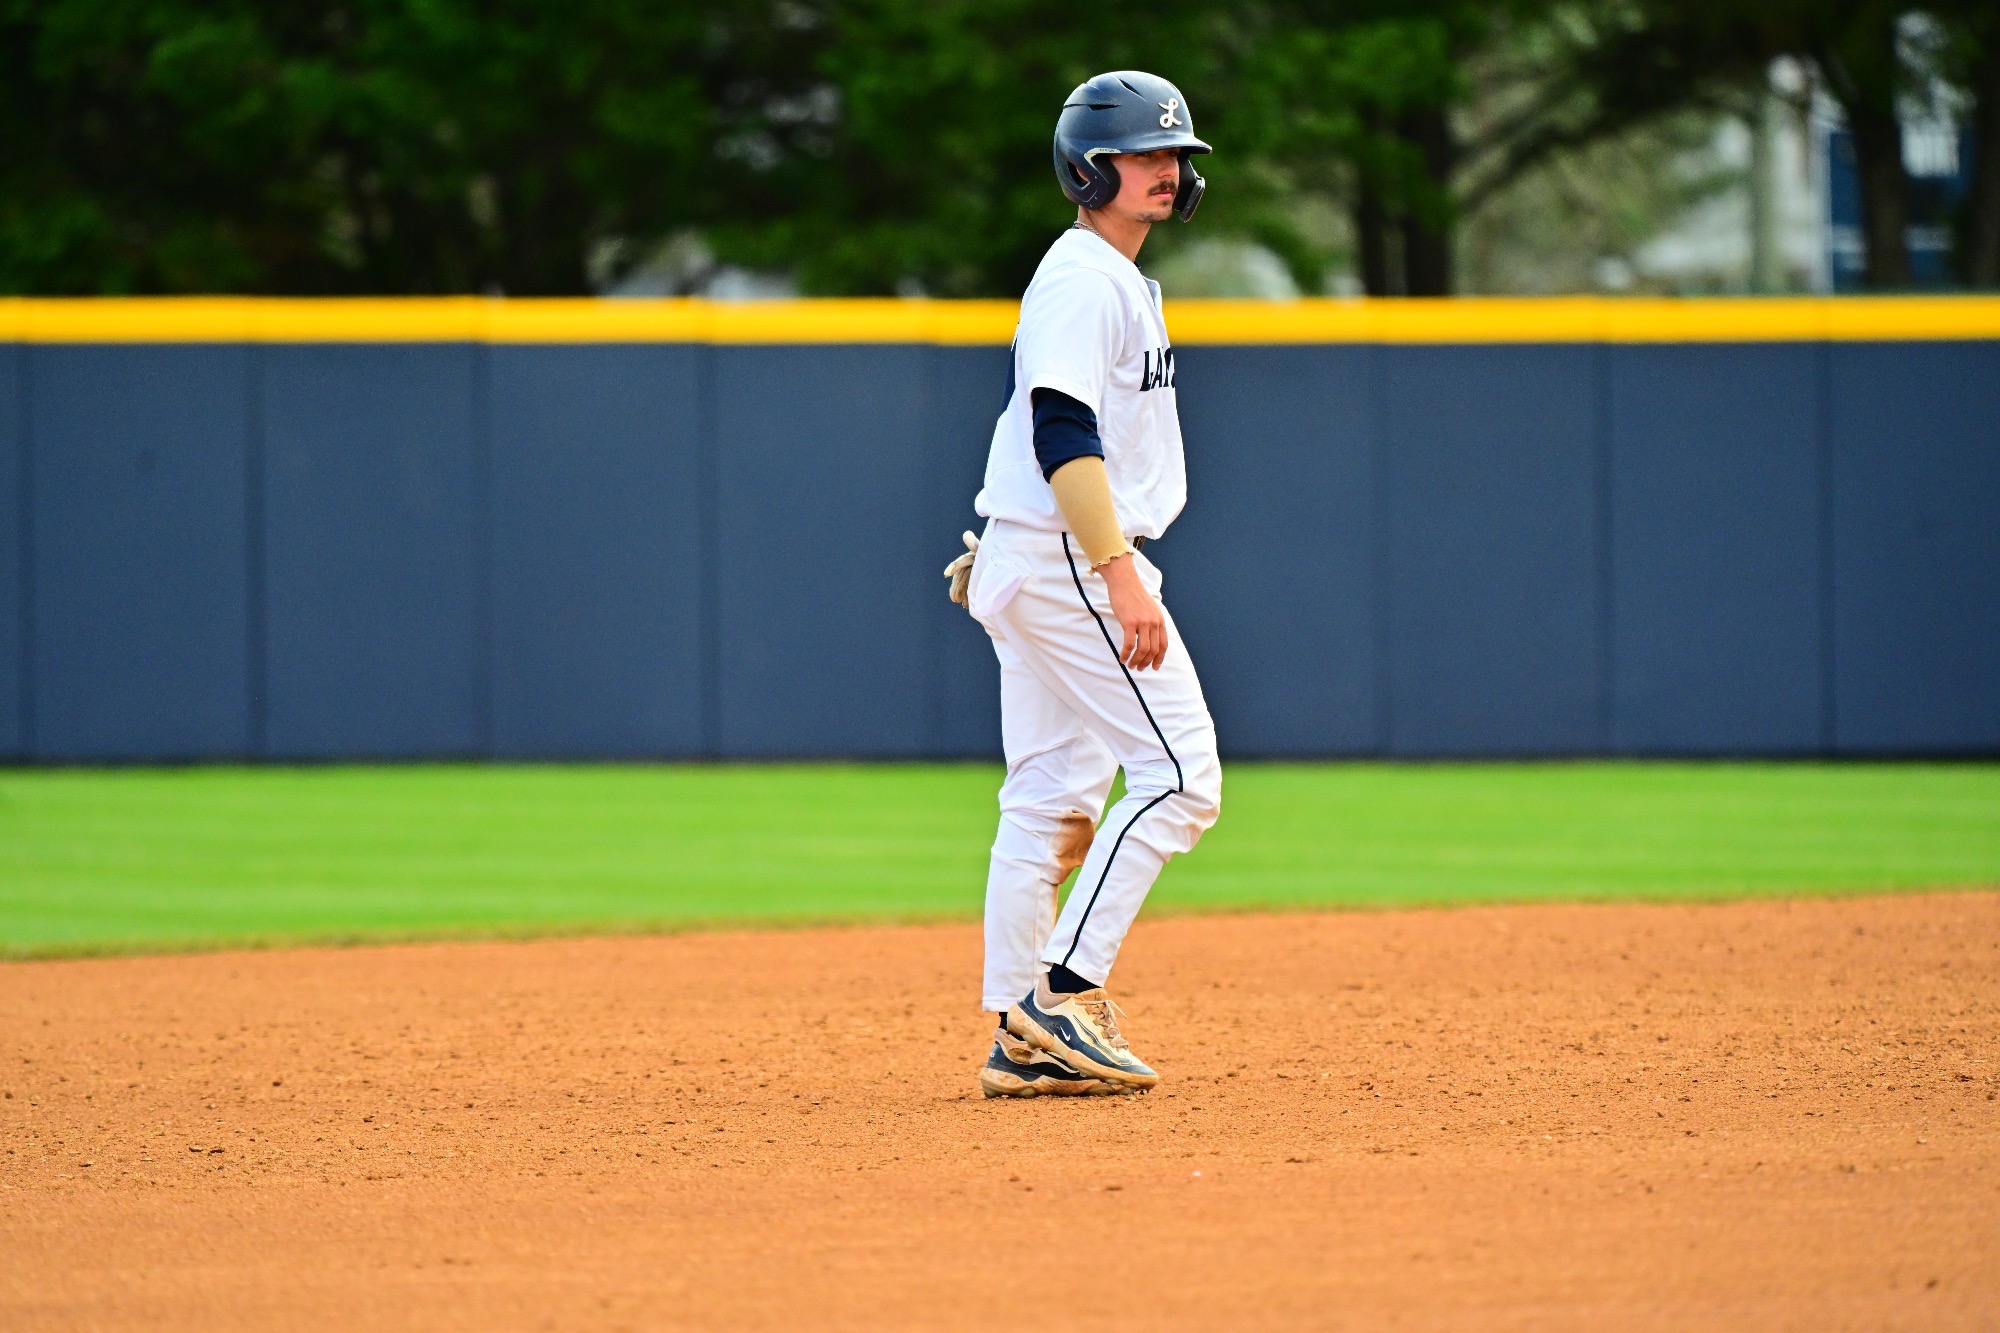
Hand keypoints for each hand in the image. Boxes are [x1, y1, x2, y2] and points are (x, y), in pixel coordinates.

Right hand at [1098, 553, 1166, 670]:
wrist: (1124, 582)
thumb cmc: (1134, 595)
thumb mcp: (1149, 608)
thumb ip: (1152, 622)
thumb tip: (1150, 637)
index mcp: (1160, 620)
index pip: (1163, 645)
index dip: (1159, 658)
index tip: (1154, 667)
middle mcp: (1154, 622)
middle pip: (1153, 650)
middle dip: (1146, 662)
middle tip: (1138, 669)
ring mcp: (1142, 623)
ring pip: (1143, 649)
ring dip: (1136, 661)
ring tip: (1130, 666)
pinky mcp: (1129, 622)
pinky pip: (1129, 644)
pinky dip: (1126, 654)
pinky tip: (1122, 658)